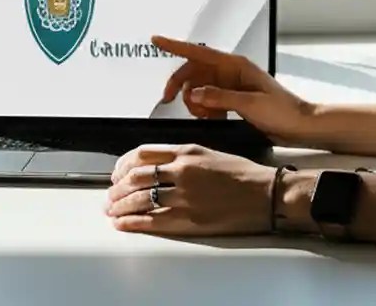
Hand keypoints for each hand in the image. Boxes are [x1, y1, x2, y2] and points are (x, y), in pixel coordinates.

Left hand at [106, 144, 277, 234]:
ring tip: (112, 210)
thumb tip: (156, 165)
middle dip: (117, 188)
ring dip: (120, 206)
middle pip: (135, 177)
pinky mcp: (189, 218)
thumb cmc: (242, 174)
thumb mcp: (208, 153)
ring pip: (139, 199)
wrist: (265, 194)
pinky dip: (132, 222)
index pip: (142, 153)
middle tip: (110, 195)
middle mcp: (181, 170)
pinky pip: (152, 220)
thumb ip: (181, 157)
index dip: (122, 164)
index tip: (116, 173)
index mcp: (186, 151)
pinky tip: (123, 224)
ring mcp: (184, 195)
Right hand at [154, 35, 314, 145]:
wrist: (300, 126)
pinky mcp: (231, 99)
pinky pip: (206, 100)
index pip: (198, 52)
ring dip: (195, 103)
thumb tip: (192, 94)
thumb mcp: (250, 104)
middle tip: (167, 100)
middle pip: (192, 72)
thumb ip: (219, 97)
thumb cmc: (283, 111)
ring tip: (208, 115)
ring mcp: (229, 85)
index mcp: (235, 65)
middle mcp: (229, 72)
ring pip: (197, 89)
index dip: (175, 46)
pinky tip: (216, 118)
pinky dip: (205, 110)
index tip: (156, 39)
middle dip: (179, 85)